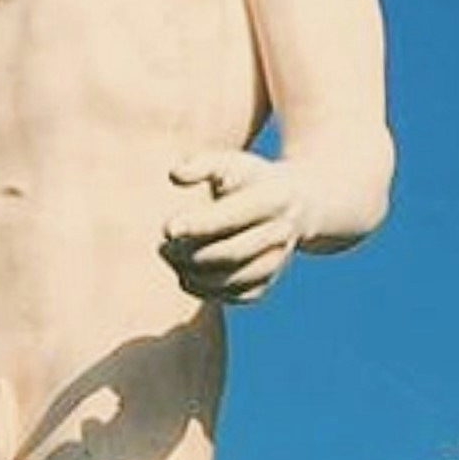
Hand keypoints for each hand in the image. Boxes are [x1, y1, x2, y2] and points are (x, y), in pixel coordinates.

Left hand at [159, 152, 313, 301]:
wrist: (296, 204)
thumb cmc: (250, 179)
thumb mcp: (231, 163)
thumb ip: (202, 164)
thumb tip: (175, 174)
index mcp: (273, 198)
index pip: (234, 216)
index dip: (200, 225)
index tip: (167, 229)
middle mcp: (282, 233)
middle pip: (233, 253)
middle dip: (192, 254)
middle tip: (162, 248)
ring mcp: (278, 261)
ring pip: (235, 280)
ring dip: (196, 276)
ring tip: (170, 260)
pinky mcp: (268, 283)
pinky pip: (237, 296)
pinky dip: (208, 292)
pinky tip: (186, 275)